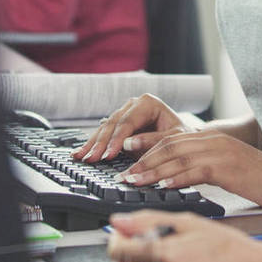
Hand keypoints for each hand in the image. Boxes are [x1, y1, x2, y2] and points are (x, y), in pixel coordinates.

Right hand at [73, 94, 188, 162]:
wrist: (182, 140)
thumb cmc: (180, 139)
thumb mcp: (172, 139)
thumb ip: (152, 141)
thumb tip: (128, 144)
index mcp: (148, 103)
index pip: (128, 122)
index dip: (116, 139)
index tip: (108, 154)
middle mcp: (134, 105)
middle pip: (113, 124)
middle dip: (101, 143)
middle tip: (91, 158)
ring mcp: (124, 114)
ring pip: (105, 128)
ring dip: (92, 144)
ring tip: (81, 157)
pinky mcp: (118, 125)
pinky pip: (103, 134)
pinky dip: (93, 144)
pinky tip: (80, 152)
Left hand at [119, 129, 261, 208]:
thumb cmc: (258, 177)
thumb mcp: (226, 166)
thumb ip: (202, 166)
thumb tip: (176, 177)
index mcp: (210, 138)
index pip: (171, 139)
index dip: (147, 149)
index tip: (128, 160)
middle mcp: (212, 140)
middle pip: (169, 146)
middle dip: (143, 161)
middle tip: (124, 175)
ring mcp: (219, 151)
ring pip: (177, 157)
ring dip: (152, 171)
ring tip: (134, 182)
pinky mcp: (226, 166)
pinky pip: (195, 170)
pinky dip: (176, 178)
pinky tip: (163, 186)